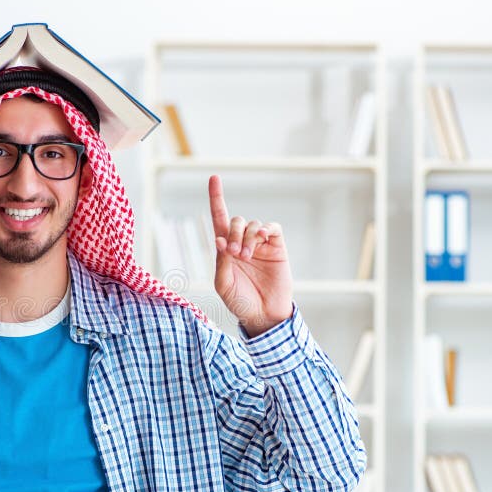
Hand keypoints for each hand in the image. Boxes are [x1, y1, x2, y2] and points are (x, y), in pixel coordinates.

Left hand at [208, 175, 292, 336]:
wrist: (264, 314)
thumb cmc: (240, 300)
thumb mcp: (223, 283)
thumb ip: (221, 260)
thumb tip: (220, 238)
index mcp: (226, 249)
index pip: (219, 218)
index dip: (216, 198)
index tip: (214, 177)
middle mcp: (242, 242)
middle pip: (236, 221)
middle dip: (233, 233)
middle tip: (235, 253)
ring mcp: (260, 244)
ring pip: (252, 224)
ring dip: (247, 237)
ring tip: (247, 256)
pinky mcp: (277, 247)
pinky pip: (271, 228)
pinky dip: (265, 229)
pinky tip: (262, 239)